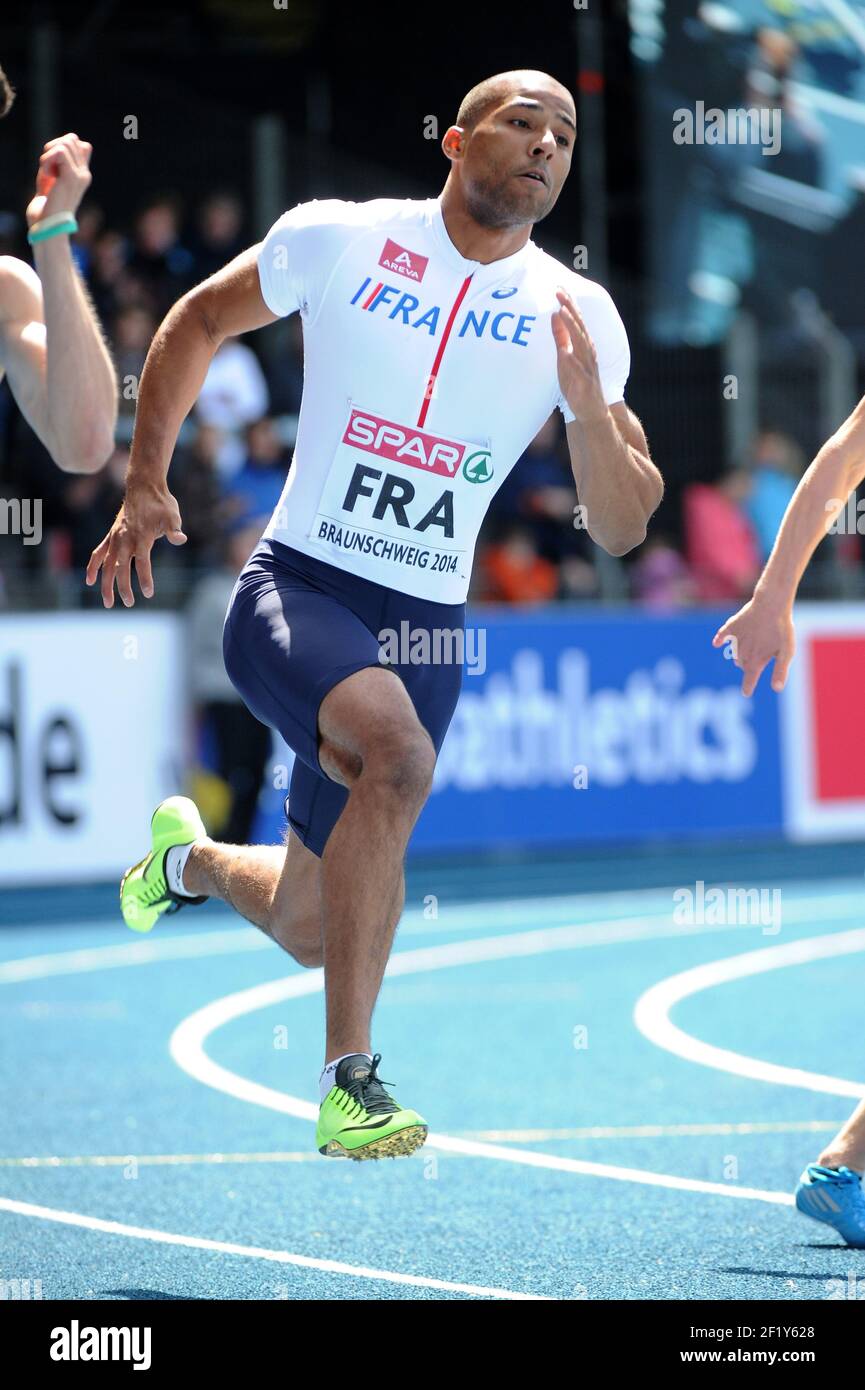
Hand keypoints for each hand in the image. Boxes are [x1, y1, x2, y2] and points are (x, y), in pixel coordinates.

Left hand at [26, 133, 92, 227]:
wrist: (47, 224)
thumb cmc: (46, 204)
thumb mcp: (52, 177)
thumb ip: (59, 160)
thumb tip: (72, 139)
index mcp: (83, 174)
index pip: (81, 144)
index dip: (63, 147)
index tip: (54, 166)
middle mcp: (85, 174)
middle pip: (71, 139)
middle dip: (52, 149)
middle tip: (48, 170)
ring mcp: (81, 175)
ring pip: (65, 143)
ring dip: (48, 156)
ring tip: (47, 174)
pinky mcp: (72, 177)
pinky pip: (59, 152)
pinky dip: (47, 161)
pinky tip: (47, 176)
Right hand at [86, 484, 186, 607]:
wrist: (143, 486)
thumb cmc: (161, 503)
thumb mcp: (172, 516)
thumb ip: (174, 530)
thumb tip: (181, 539)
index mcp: (141, 536)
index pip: (142, 562)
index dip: (144, 578)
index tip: (148, 593)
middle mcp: (125, 538)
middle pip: (120, 567)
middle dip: (123, 587)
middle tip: (129, 603)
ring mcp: (115, 537)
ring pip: (106, 564)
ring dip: (105, 584)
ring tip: (108, 603)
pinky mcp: (111, 536)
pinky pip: (98, 553)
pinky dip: (93, 566)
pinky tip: (90, 581)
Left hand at [551, 288, 607, 425]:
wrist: (592, 412)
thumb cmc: (577, 384)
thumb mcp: (564, 357)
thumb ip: (561, 338)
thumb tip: (554, 316)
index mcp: (584, 345)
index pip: (576, 320)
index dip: (569, 303)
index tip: (559, 288)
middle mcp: (588, 352)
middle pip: (579, 326)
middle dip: (570, 308)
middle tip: (559, 291)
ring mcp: (588, 366)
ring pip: (581, 342)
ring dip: (572, 326)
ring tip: (562, 311)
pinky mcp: (585, 382)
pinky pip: (578, 369)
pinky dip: (572, 359)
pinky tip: (564, 351)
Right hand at [712, 596, 795, 696]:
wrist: (771, 605)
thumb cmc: (782, 629)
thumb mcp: (786, 652)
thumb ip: (780, 671)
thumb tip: (776, 689)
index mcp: (756, 661)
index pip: (749, 680)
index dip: (747, 687)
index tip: (746, 693)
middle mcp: (743, 653)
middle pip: (743, 665)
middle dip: (748, 665)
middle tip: (758, 658)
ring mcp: (736, 640)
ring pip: (735, 653)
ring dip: (740, 654)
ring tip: (751, 645)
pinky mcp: (732, 627)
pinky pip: (722, 635)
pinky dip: (720, 640)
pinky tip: (717, 642)